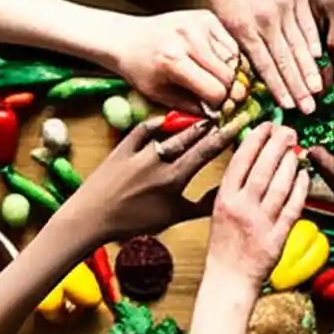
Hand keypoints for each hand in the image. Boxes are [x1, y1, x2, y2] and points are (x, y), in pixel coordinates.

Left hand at [63, 115, 244, 243]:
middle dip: (212, 124)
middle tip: (228, 111)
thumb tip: (226, 193)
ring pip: (170, 131)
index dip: (226, 135)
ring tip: (204, 116)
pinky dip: (157, 122)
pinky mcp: (121, 147)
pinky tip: (167, 119)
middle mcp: (158, 162)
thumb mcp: (173, 217)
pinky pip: (143, 129)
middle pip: (192, 137)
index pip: (207, 152)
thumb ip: (202, 205)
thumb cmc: (134, 222)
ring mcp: (139, 153)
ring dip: (189, 122)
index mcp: (173, 179)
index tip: (241, 122)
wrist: (91, 219)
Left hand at [108, 10, 244, 110]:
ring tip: (216, 79)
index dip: (218, 105)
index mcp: (173, 60)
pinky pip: (232, 44)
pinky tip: (215, 64)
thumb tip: (219, 115)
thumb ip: (190, 107)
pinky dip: (229, 58)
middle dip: (228, 91)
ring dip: (230, 74)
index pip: (215, 91)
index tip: (215, 108)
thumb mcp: (159, 95)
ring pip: (234, 60)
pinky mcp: (207, 17)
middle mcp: (189, 38)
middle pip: (229, 75)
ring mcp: (199, 24)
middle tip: (223, 97)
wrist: (127, 37)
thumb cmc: (141, 69)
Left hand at [206, 0, 322, 112]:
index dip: (279, 88)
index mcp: (245, 29)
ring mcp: (284, 7)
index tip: (289, 106)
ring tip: (318, 89)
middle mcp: (266, 21)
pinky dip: (314, 41)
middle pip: (286, 61)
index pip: (266, 66)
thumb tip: (254, 72)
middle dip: (299, 88)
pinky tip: (321, 57)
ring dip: (309, 70)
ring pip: (299, 45)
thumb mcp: (224, 18)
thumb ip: (241, 44)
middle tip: (310, 108)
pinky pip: (308, 23)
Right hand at [206, 123, 308, 288]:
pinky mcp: (277, 238)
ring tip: (297, 149)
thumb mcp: (219, 210)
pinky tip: (305, 175)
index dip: (256, 139)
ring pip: (280, 186)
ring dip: (291, 164)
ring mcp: (260, 223)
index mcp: (224, 199)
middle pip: (263, 169)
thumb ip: (233, 186)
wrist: (228, 280)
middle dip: (277, 145)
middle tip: (288, 130)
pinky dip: (300, 189)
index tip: (267, 125)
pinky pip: (292, 208)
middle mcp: (241, 208)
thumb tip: (249, 156)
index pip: (241, 161)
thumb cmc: (224, 244)